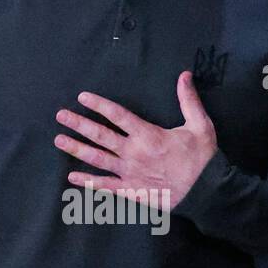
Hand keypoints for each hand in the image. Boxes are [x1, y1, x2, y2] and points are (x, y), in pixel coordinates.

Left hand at [52, 71, 216, 211]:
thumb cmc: (203, 158)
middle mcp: (134, 152)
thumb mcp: (200, 125)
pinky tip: (72, 177)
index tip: (82, 97)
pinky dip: (88, 182)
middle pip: (100, 135)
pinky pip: (106, 186)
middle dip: (78, 124)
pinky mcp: (132, 191)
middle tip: (60, 116)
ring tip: (59, 140)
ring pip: (98, 159)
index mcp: (148, 135)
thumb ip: (188, 100)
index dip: (99, 105)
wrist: (207, 192)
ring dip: (77, 149)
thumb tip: (184, 75)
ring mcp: (130, 173)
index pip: (118, 115)